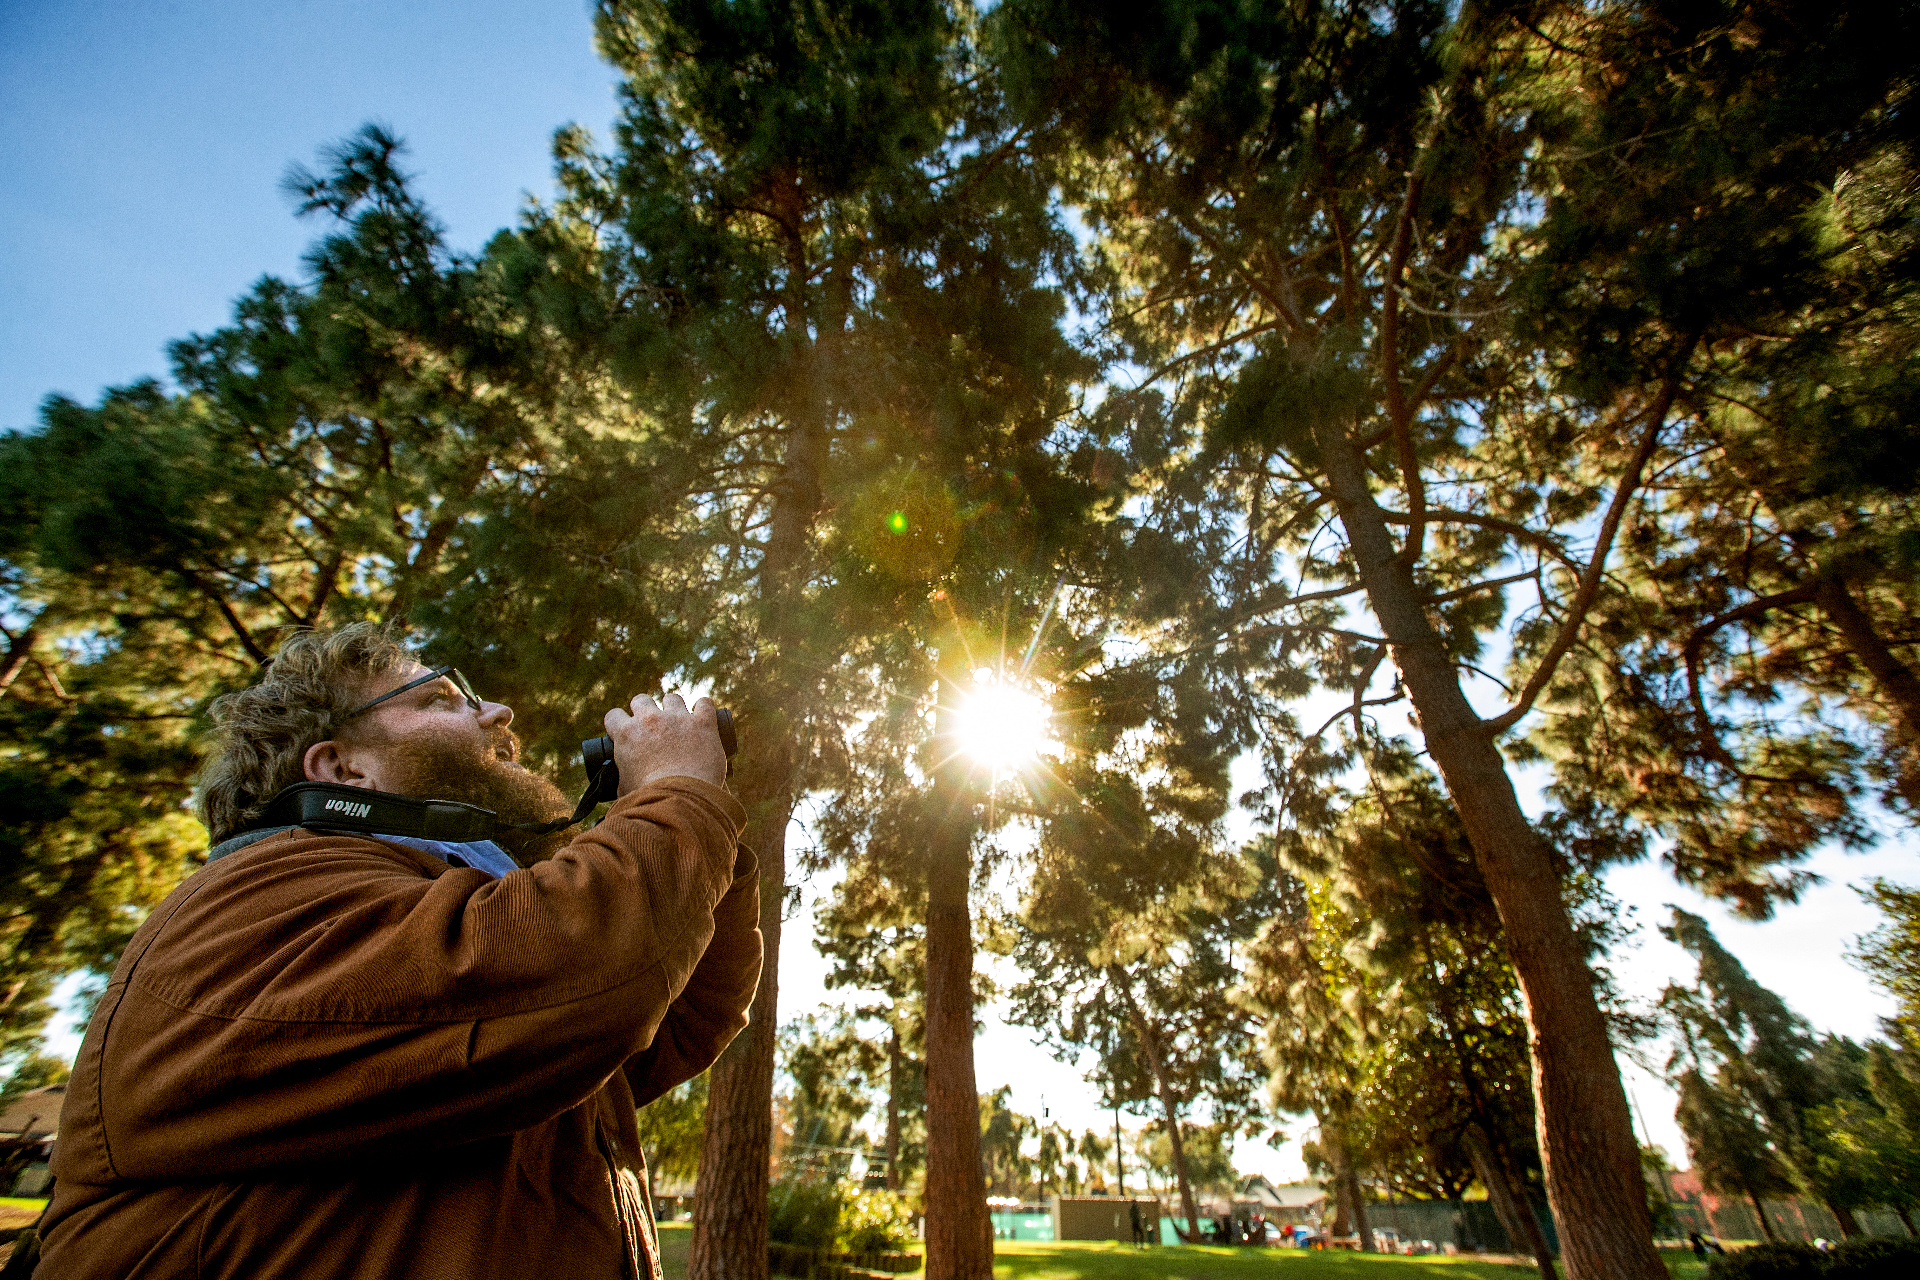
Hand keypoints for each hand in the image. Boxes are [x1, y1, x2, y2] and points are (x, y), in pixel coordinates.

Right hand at [603, 693, 727, 792]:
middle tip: (652, 726)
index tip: (626, 730)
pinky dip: (704, 708)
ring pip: (672, 698)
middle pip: (642, 700)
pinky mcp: (702, 723)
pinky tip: (704, 716)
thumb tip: (623, 784)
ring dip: (674, 708)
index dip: (619, 722)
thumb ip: (622, 779)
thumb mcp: (625, 789)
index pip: (613, 716)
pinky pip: (705, 703)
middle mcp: (650, 720)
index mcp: (627, 734)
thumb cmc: (649, 798)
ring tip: (679, 722)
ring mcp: (677, 719)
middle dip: (645, 710)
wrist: (680, 798)